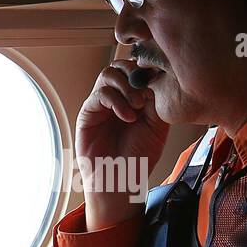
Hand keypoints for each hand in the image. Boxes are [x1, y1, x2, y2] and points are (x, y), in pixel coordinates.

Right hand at [76, 61, 169, 229]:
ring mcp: (101, 104)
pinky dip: (116, 100)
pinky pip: (99, 93)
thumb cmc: (139, 157)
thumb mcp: (157, 125)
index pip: (136, 69)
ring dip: (126, 86)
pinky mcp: (88, 113)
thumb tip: (155, 77)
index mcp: (133, 97)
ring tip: (138, 106)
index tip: (158, 79)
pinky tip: (128, 116)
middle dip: (135, 73)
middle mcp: (116, 97)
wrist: (121, 181)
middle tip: (146, 93)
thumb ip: (156, 100)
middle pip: (120, 65)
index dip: (146, 69)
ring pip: (108, 74)